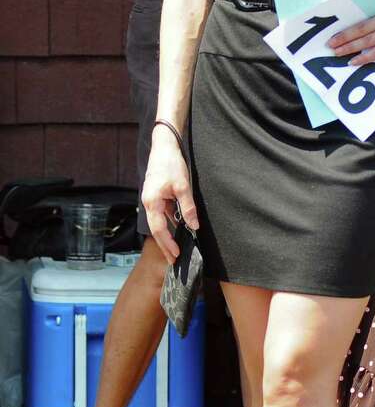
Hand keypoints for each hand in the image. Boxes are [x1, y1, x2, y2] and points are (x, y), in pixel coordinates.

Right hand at [142, 126, 195, 263]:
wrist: (164, 146)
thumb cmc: (171, 164)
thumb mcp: (183, 186)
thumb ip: (187, 207)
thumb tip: (193, 225)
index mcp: (152, 202)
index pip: (159, 229)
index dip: (167, 243)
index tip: (175, 255)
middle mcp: (149, 203)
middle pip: (157, 229)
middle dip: (165, 245)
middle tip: (173, 260)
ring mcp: (152, 199)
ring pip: (160, 222)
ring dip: (168, 235)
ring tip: (177, 248)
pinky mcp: (157, 195)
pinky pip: (163, 213)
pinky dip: (170, 222)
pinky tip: (179, 228)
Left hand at [329, 0, 374, 61]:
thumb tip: (352, 28)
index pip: (362, 12)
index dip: (346, 21)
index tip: (332, 28)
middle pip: (361, 27)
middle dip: (343, 36)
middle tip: (329, 43)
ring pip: (367, 40)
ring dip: (349, 47)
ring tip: (337, 53)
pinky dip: (363, 57)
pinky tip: (353, 61)